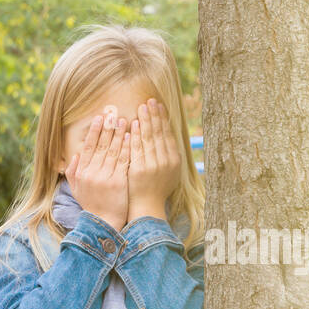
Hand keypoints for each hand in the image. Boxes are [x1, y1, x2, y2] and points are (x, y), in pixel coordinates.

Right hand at [65, 112, 129, 232]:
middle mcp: (92, 173)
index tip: (99, 118)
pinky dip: (126, 147)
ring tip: (124, 120)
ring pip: (112, 150)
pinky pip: (123, 161)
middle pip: (100, 146)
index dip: (94, 132)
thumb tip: (75, 156)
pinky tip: (130, 137)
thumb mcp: (77, 190)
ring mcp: (105, 177)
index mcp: (82, 173)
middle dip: (107, 128)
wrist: (103, 223)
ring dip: (118, 134)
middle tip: (113, 113)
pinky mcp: (118, 182)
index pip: (88, 147)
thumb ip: (73, 173)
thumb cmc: (91, 205)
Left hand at [127, 99, 180, 223]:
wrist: (147, 208)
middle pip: (160, 133)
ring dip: (146, 120)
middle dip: (155, 115)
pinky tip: (134, 123)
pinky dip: (136, 135)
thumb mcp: (170, 172)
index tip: (159, 105)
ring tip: (142, 107)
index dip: (163, 119)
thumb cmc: (156, 190)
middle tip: (150, 100)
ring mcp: (153, 165)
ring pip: (150, 138)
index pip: (168, 134)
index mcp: (174, 159)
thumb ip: (168, 155)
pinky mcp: (140, 169)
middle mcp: (166, 161)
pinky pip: (138, 148)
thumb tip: (167, 137)